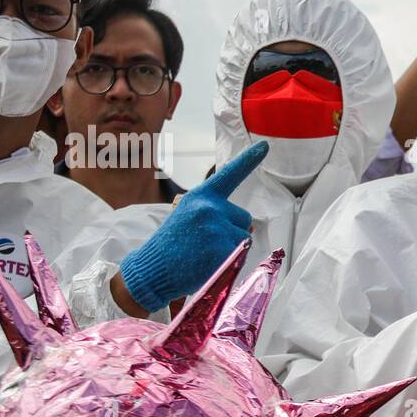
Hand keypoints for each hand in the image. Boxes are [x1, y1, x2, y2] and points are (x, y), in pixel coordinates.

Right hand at [116, 142, 265, 314]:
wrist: (151, 271)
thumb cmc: (171, 246)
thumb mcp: (187, 216)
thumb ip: (214, 213)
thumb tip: (247, 225)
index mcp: (201, 196)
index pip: (230, 174)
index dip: (249, 160)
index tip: (265, 145)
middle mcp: (211, 207)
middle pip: (243, 217)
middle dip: (232, 230)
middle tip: (205, 243)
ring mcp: (218, 228)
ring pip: (244, 237)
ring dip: (232, 247)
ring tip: (204, 254)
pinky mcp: (224, 249)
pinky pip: (242, 254)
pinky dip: (231, 262)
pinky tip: (209, 264)